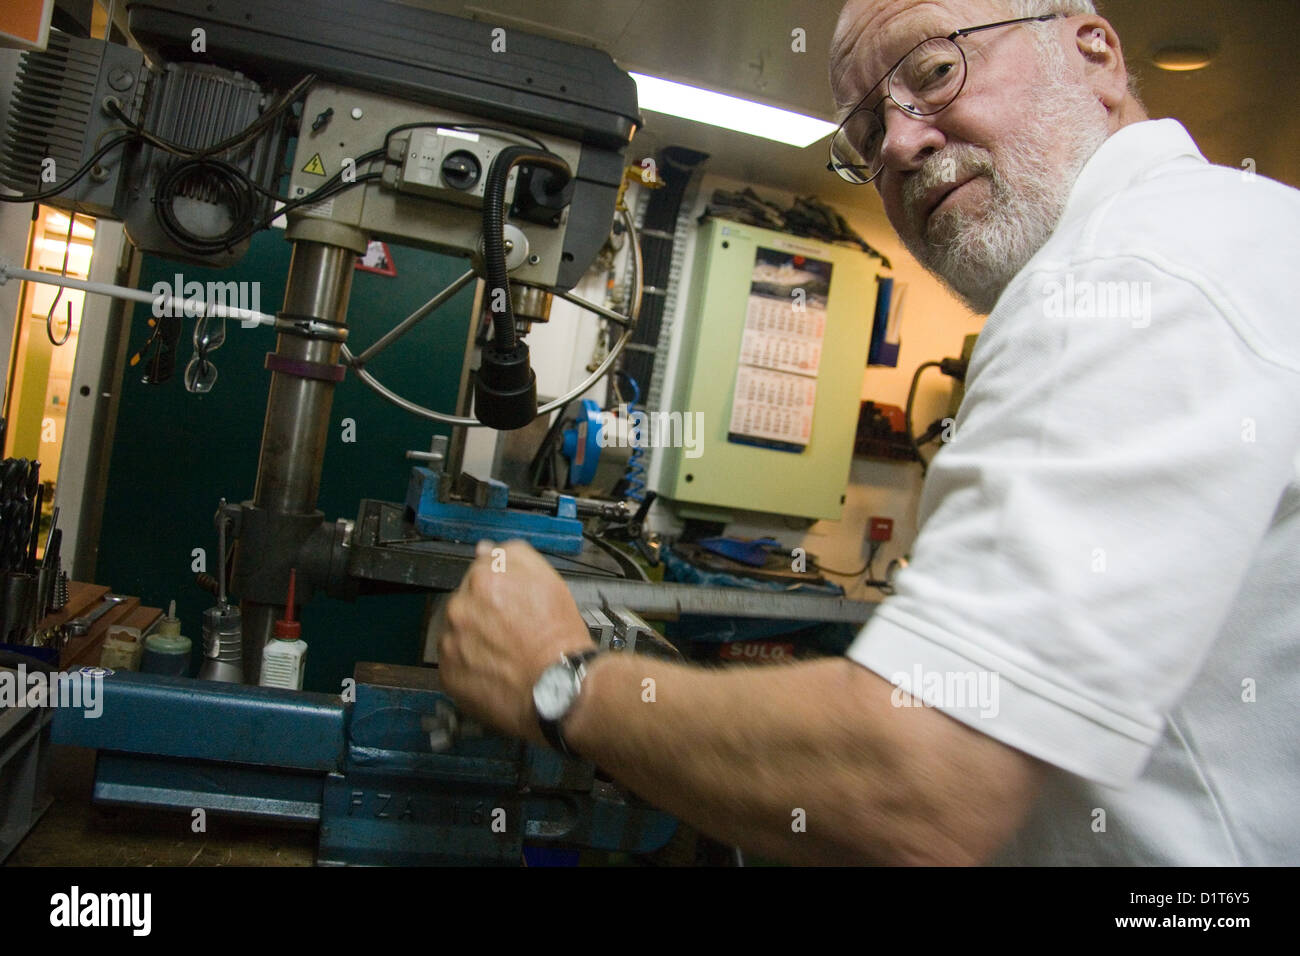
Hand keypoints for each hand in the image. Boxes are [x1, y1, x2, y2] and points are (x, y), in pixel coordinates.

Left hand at [437, 539, 594, 741]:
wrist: (557, 686)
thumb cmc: (557, 637)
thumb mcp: (548, 578)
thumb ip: (514, 555)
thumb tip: (487, 549)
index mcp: (482, 580)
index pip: (478, 574)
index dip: (497, 590)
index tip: (508, 603)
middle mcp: (460, 608)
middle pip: (464, 603)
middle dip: (482, 614)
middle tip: (509, 630)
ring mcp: (450, 642)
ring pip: (457, 633)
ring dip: (473, 639)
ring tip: (503, 652)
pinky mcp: (448, 673)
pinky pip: (453, 663)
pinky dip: (469, 666)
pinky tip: (494, 668)